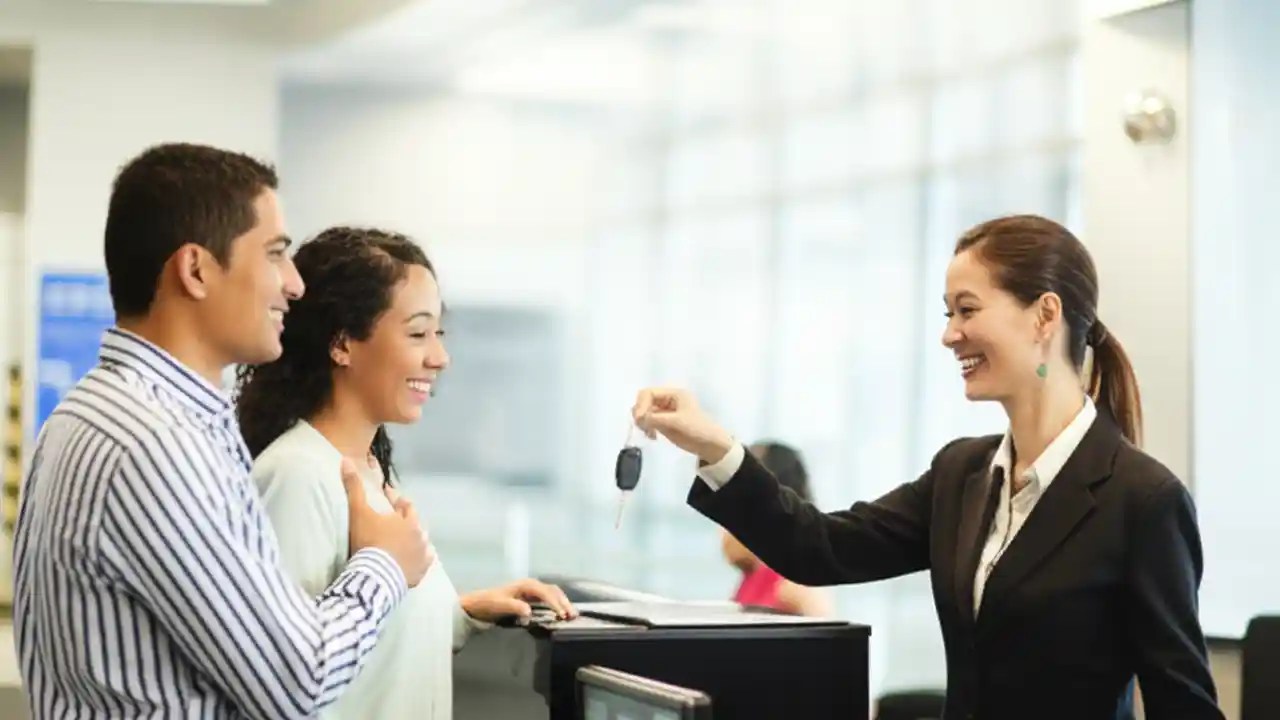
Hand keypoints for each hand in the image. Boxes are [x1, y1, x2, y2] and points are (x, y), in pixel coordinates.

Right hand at [343, 458, 434, 587]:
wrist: (377, 575)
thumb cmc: (368, 541)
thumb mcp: (358, 512)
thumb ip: (353, 487)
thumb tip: (346, 460)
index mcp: (407, 519)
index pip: (404, 504)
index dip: (395, 498)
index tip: (387, 494)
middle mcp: (419, 535)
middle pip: (415, 522)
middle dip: (407, 518)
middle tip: (397, 517)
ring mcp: (422, 554)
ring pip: (422, 542)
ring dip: (414, 539)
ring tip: (406, 540)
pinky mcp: (421, 572)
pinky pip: (424, 564)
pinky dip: (420, 560)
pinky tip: (416, 561)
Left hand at [461, 578, 576, 622]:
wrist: (478, 604)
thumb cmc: (488, 604)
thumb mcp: (500, 605)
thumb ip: (514, 607)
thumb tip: (529, 612)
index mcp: (526, 585)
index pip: (545, 592)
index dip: (555, 603)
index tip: (561, 615)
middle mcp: (531, 585)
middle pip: (553, 591)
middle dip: (564, 602)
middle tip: (572, 615)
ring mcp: (531, 591)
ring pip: (553, 594)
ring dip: (562, 603)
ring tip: (571, 615)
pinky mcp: (530, 598)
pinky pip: (548, 599)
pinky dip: (557, 605)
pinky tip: (561, 613)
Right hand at [632, 387, 734, 464]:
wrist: (709, 445)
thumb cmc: (697, 429)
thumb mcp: (676, 422)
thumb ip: (656, 418)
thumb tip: (638, 418)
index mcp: (673, 394)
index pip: (649, 393)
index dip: (641, 404)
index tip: (639, 419)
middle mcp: (668, 400)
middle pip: (645, 401)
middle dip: (641, 413)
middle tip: (643, 427)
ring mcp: (665, 411)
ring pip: (645, 412)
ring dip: (643, 422)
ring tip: (650, 434)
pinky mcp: (664, 422)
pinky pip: (648, 422)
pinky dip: (647, 428)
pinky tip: (653, 437)